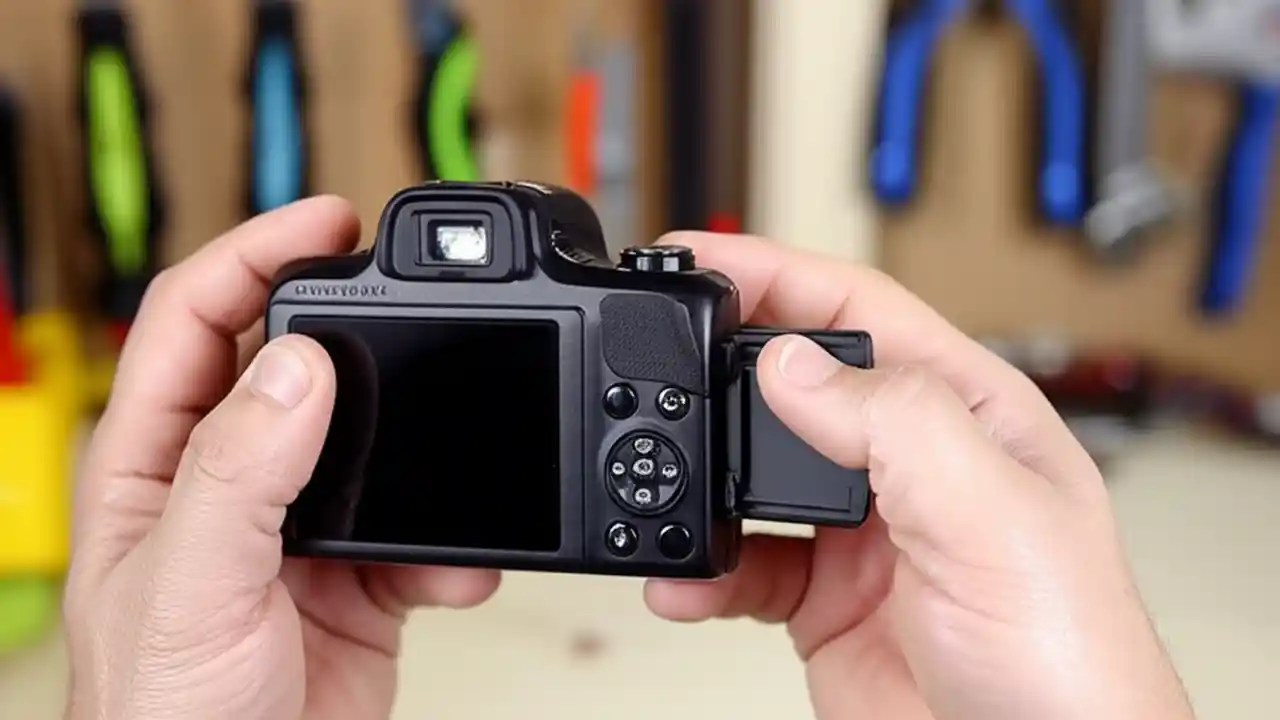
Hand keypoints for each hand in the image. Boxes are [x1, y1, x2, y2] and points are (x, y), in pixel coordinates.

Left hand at [63, 198, 499, 719]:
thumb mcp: (188, 586)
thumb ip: (239, 472)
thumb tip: (300, 364)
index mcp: (155, 464)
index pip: (196, 319)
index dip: (255, 253)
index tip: (328, 221)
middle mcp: (227, 481)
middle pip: (296, 359)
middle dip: (361, 323)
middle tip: (421, 295)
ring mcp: (298, 526)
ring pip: (376, 437)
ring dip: (426, 439)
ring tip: (465, 434)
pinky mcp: (360, 576)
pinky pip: (423, 526)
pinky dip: (456, 540)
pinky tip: (461, 562)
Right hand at [646, 234, 1194, 719]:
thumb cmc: (1068, 658)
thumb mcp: (992, 516)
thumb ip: (895, 423)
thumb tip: (790, 363)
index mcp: (962, 412)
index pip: (858, 310)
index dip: (776, 273)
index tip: (700, 257)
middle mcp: (908, 462)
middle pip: (792, 381)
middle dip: (718, 366)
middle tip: (655, 358)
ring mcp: (859, 530)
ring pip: (751, 473)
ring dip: (696, 478)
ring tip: (657, 478)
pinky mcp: (822, 598)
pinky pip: (738, 564)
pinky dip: (697, 570)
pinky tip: (682, 581)